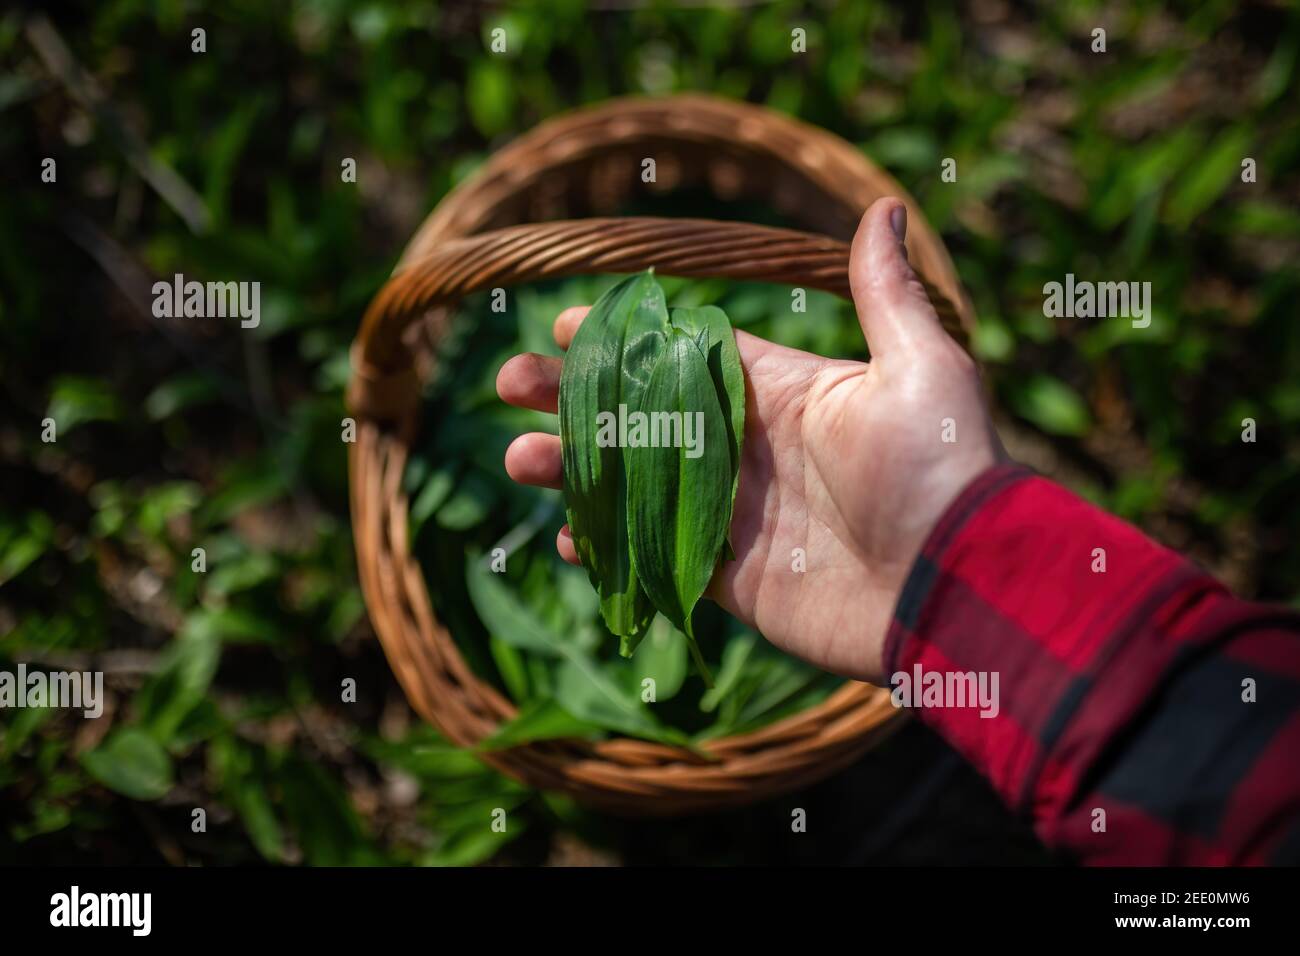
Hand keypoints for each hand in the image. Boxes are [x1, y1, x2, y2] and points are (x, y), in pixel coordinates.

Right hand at [496, 198, 1002, 683]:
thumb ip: (884, 294)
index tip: (564, 326)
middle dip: (575, 399)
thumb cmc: (940, 467)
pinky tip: (569, 534)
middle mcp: (751, 450)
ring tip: (518, 458)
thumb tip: (886, 203)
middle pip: (643, 416)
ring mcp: (737, 516)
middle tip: (509, 385)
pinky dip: (610, 547)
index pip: (685, 357)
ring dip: (574, 469)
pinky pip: (655, 557)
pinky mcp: (732, 580)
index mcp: (783, 393)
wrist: (955, 585)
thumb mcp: (920, 367)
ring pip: (635, 484)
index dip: (624, 342)